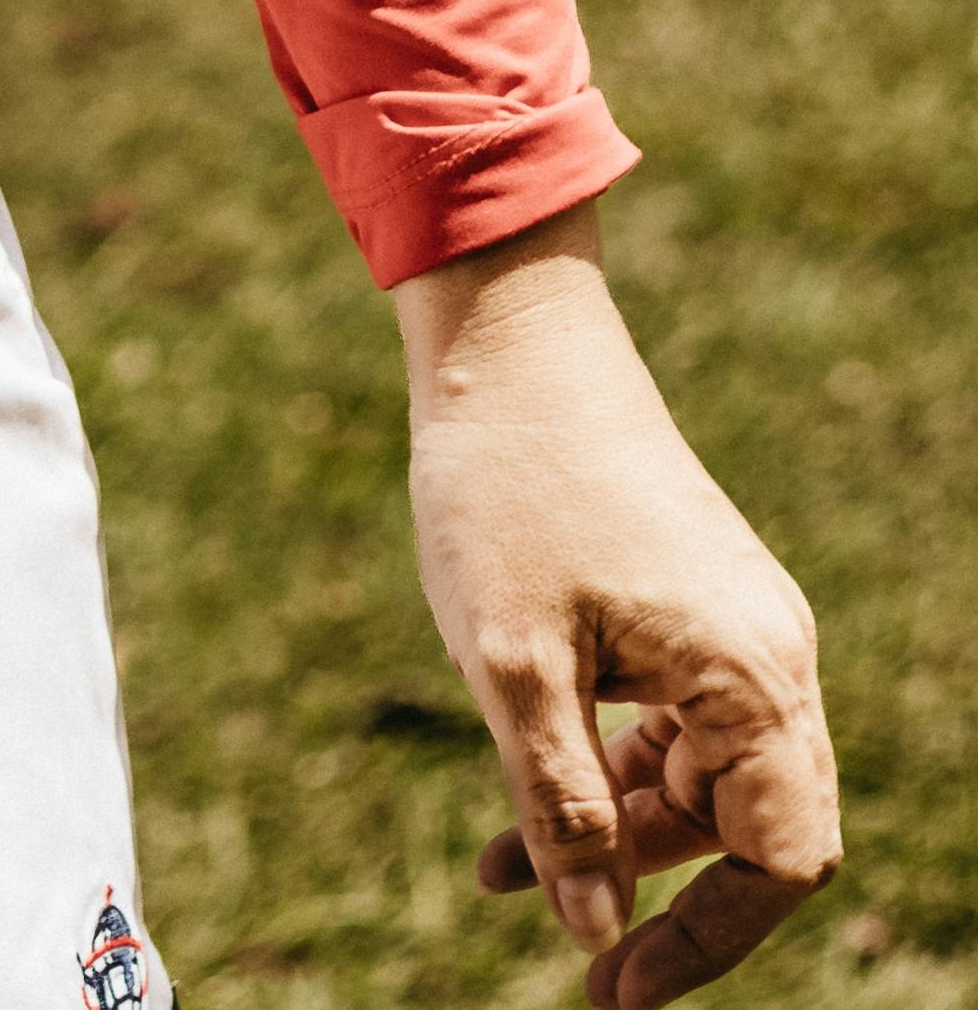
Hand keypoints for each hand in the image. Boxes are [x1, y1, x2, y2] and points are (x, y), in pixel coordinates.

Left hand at [399, 213, 836, 998]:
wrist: (503, 334)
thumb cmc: (507, 486)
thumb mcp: (511, 666)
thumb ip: (561, 809)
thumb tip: (596, 933)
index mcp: (750, 674)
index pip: (782, 860)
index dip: (711, 940)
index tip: (620, 984)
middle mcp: (765, 654)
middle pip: (749, 830)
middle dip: (664, 898)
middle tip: (584, 963)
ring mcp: (728, 624)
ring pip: (695, 779)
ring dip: (611, 832)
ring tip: (495, 872)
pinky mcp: (684, 601)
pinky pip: (664, 721)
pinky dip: (601, 765)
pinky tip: (511, 807)